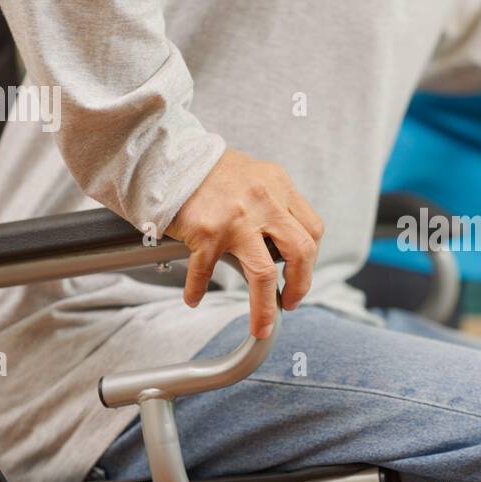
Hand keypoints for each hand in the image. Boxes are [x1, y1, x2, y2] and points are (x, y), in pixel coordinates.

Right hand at [166, 149, 323, 337]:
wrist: (168, 156)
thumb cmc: (208, 169)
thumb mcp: (254, 175)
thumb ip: (272, 201)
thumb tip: (284, 237)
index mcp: (279, 187)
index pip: (312, 230)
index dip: (310, 258)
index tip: (300, 274)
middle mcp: (264, 202)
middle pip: (300, 253)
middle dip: (300, 286)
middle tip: (291, 303)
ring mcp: (237, 218)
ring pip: (262, 274)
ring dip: (264, 307)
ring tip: (260, 325)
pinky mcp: (207, 232)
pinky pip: (206, 272)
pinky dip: (197, 289)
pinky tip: (192, 298)